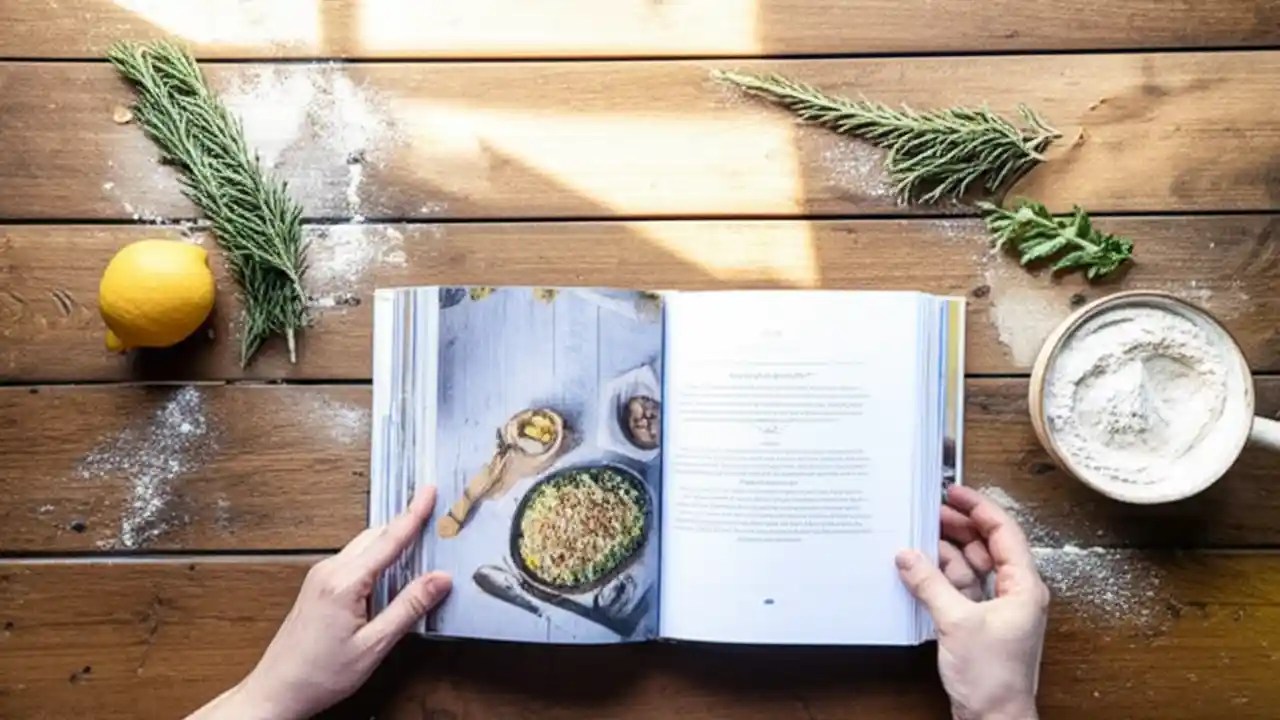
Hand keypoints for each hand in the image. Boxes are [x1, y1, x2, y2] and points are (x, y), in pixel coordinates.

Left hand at [189, 487, 451, 719]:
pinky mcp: (318, 586)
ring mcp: (321, 577)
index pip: (389, 539)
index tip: (430, 491)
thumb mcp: (374, 644)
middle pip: (376, 536)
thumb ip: (409, 607)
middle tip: (434, 518)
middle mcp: (329, 570)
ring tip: (420, 545)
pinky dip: (377, 559)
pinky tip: (391, 573)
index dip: (413, 514)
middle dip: (405, 524)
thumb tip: (441, 579)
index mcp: (344, 582)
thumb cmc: (320, 674)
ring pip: (364, 547)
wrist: (277, 690)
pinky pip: (354, 561)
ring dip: (391, 544)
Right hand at [896, 485, 1048, 719]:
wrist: (994, 718)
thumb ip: (930, 584)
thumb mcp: (956, 622)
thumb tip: (908, 556)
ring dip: (947, 552)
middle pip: (987, 546)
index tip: (955, 492)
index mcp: (1024, 586)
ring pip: (972, 566)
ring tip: (920, 535)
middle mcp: (1015, 593)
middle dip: (960, 526)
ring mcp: (998, 609)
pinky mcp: (980, 623)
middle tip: (931, 510)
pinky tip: (921, 569)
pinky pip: (961, 588)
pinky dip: (941, 577)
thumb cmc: (993, 679)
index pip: (1004, 532)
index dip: (979, 508)